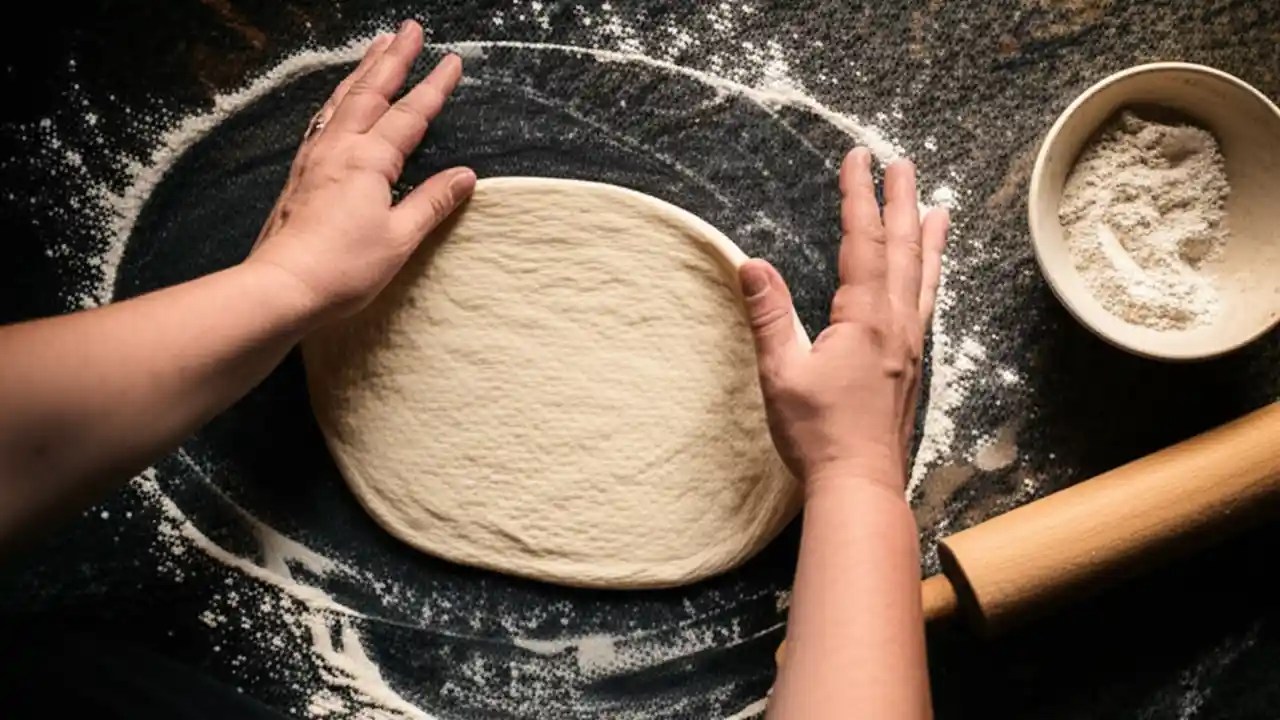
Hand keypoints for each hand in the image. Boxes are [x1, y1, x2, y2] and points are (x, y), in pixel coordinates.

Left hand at [246, 20, 476, 320]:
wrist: (282, 286)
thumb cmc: (342, 268)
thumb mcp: (400, 238)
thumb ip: (432, 202)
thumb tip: (464, 176)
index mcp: (369, 160)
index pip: (411, 114)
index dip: (434, 87)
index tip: (452, 61)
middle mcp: (339, 147)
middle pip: (371, 91)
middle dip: (393, 58)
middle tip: (409, 29)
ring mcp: (316, 157)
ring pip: (343, 99)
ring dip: (364, 70)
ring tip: (377, 46)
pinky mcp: (302, 172)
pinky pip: (324, 118)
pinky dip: (339, 97)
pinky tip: (341, 99)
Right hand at [740, 148, 947, 493]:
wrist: (859, 486)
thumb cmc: (818, 434)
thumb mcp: (781, 373)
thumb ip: (769, 316)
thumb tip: (751, 264)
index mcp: (865, 319)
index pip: (863, 242)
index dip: (859, 196)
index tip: (859, 158)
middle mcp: (897, 325)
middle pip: (903, 249)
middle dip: (902, 202)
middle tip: (904, 164)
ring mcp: (910, 347)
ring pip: (924, 278)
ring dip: (929, 238)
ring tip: (940, 209)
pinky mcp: (912, 367)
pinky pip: (926, 306)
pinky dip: (930, 278)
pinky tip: (929, 279)